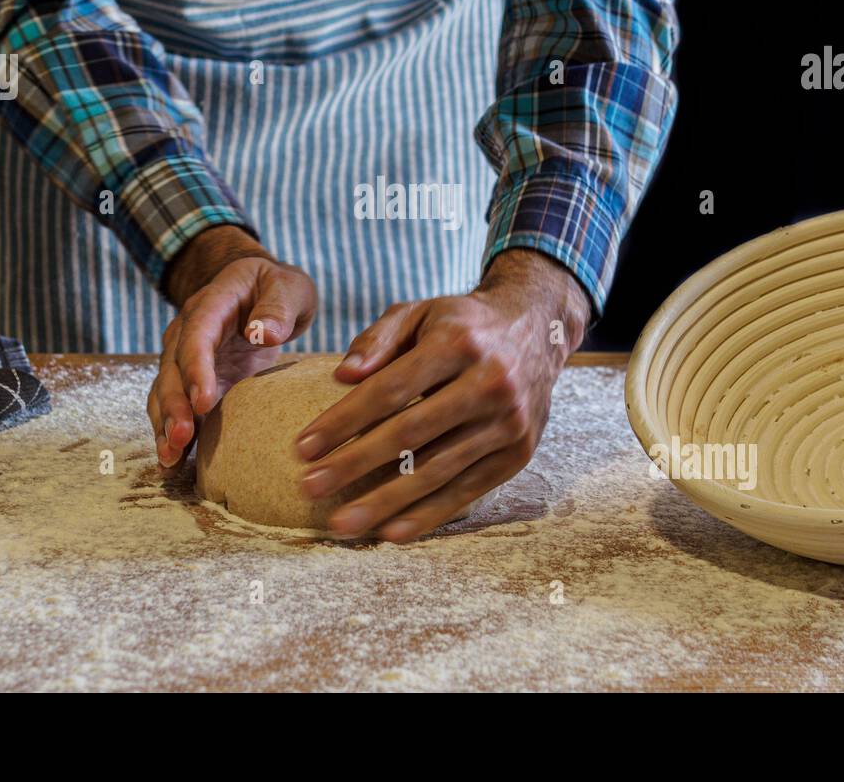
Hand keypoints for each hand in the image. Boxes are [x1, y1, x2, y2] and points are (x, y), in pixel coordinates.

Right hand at [148, 225, 316, 466]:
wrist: (258, 288)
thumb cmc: (276, 287)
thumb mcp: (288, 287)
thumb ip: (278, 307)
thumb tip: (262, 334)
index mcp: (212, 303)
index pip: (197, 335)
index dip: (196, 368)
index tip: (203, 400)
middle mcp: (188, 331)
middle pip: (172, 369)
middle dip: (174, 405)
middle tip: (181, 438)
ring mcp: (186, 358)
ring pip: (165, 392)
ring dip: (166, 425)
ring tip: (171, 458)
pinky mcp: (193, 381)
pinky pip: (176, 407)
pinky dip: (172, 433)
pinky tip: (173, 462)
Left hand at [296, 249, 589, 540]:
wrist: (539, 331)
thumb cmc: (463, 325)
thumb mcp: (421, 312)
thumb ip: (379, 338)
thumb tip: (342, 376)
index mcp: (457, 343)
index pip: (390, 388)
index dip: (344, 421)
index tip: (304, 447)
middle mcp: (489, 383)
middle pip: (410, 434)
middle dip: (354, 465)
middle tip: (310, 488)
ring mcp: (508, 422)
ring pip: (437, 470)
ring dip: (385, 501)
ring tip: (343, 523)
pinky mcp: (519, 453)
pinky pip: (468, 491)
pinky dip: (429, 514)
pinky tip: (392, 531)